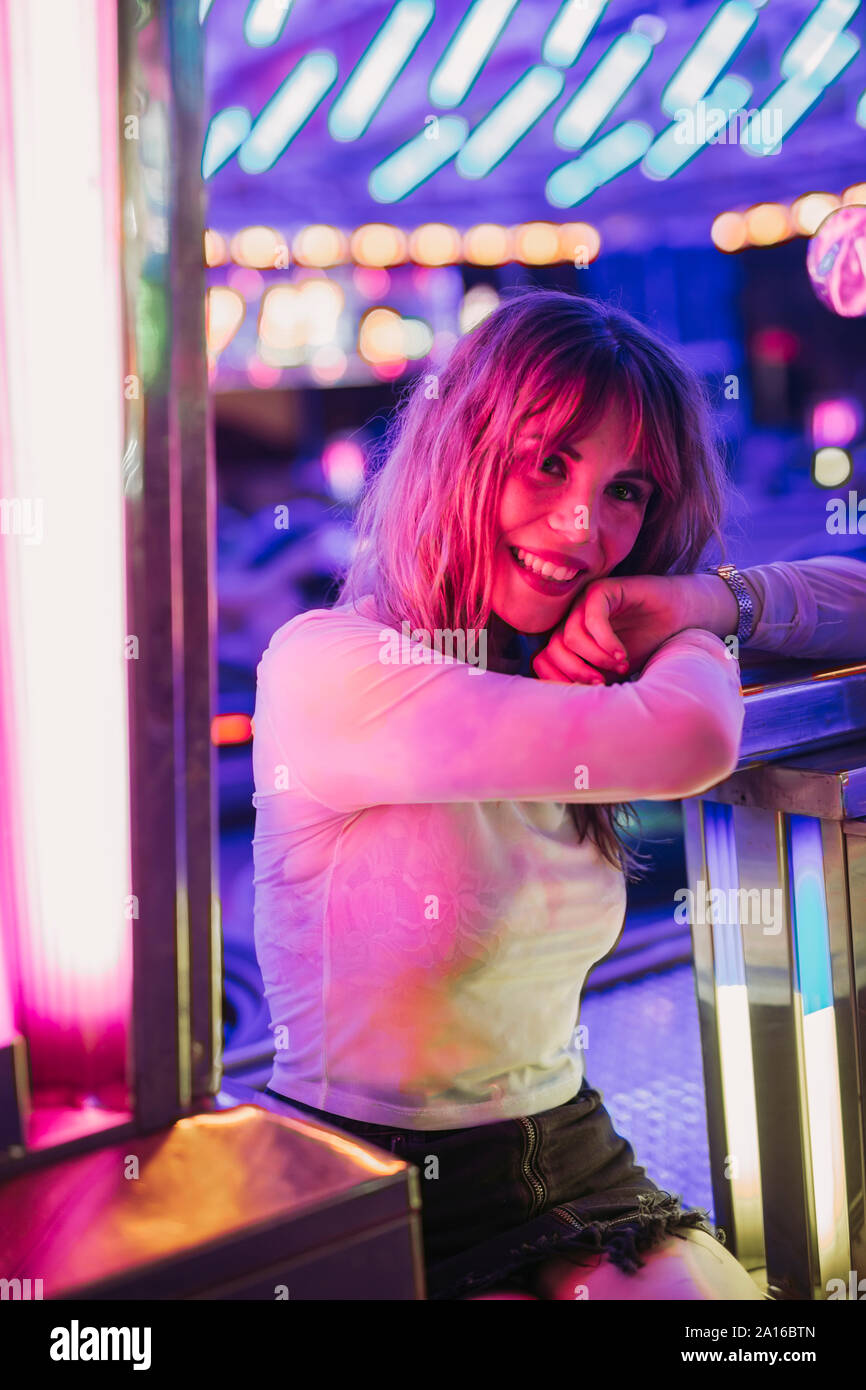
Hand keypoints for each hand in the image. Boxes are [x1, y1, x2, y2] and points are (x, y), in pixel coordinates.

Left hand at [531, 574, 736, 684]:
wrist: (681, 621)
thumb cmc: (648, 647)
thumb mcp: (615, 675)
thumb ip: (591, 684)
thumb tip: (567, 711)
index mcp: (568, 642)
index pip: (543, 662)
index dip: (558, 682)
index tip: (586, 696)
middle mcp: (572, 621)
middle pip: (552, 651)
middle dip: (576, 673)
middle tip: (603, 684)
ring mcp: (584, 603)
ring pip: (569, 636)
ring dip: (595, 658)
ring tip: (621, 667)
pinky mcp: (604, 590)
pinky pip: (592, 616)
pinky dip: (605, 641)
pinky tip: (622, 654)